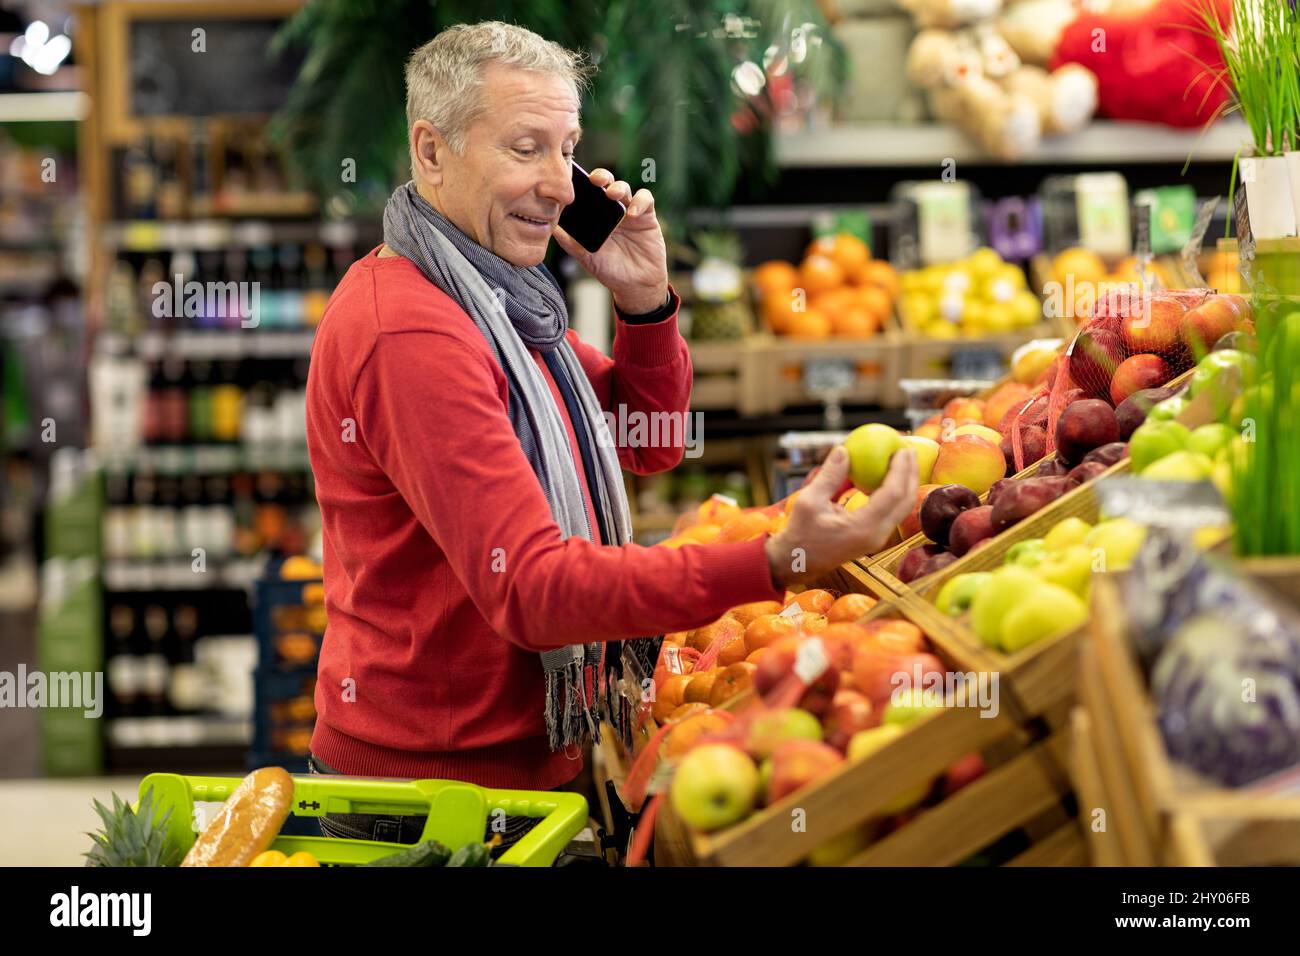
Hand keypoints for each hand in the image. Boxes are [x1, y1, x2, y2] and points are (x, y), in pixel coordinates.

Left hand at [551, 168, 667, 314]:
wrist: (634, 285)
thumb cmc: (608, 269)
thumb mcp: (584, 255)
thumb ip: (567, 240)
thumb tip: (547, 226)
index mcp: (595, 214)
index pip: (588, 191)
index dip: (582, 182)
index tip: (574, 182)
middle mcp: (611, 209)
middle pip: (606, 182)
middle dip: (601, 177)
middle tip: (594, 180)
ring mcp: (629, 211)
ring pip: (625, 188)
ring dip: (618, 187)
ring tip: (613, 194)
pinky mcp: (647, 216)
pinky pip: (646, 199)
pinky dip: (639, 202)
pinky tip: (632, 214)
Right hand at [765, 446, 917, 589]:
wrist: (798, 562)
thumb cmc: (800, 532)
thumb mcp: (809, 501)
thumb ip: (829, 476)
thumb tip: (843, 449)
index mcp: (864, 527)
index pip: (893, 494)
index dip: (901, 469)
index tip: (901, 448)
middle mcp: (877, 535)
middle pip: (906, 501)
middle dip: (912, 473)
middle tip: (908, 449)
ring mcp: (878, 539)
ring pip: (903, 508)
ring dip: (907, 482)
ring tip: (905, 459)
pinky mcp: (875, 537)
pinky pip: (893, 512)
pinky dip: (896, 492)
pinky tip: (889, 476)